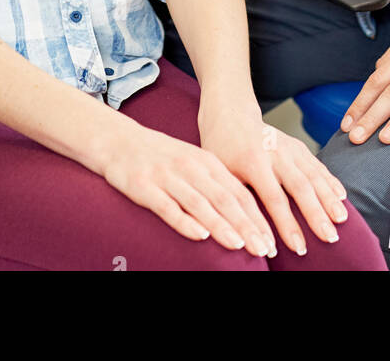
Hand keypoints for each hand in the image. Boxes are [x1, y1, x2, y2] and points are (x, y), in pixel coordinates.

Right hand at [101, 115, 279, 256]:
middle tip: (264, 249)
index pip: (238, 193)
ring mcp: (168, 177)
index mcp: (206, 162)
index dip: (256, 217)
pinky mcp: (144, 186)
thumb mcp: (192, 163)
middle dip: (247, 226)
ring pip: (200, 204)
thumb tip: (244, 214)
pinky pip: (167, 206)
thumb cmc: (160, 157)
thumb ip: (215, 184)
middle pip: (224, 200)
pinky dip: (184, 221)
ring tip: (240, 244)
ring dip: (222, 225)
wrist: (118, 140)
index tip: (271, 240)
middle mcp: (191, 168)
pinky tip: (199, 234)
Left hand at [197, 99, 348, 256]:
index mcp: (253, 162)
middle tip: (331, 238)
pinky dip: (330, 180)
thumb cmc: (222, 152)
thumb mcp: (222, 175)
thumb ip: (238, 202)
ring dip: (329, 198)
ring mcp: (289, 147)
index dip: (288, 225)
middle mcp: (275, 153)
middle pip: (301, 187)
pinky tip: (342, 196)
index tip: (299, 248)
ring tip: (342, 220)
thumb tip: (252, 238)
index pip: (275, 199)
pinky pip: (317, 165)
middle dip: (317, 214)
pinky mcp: (298, 145)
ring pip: (314, 175)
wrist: (231, 116)